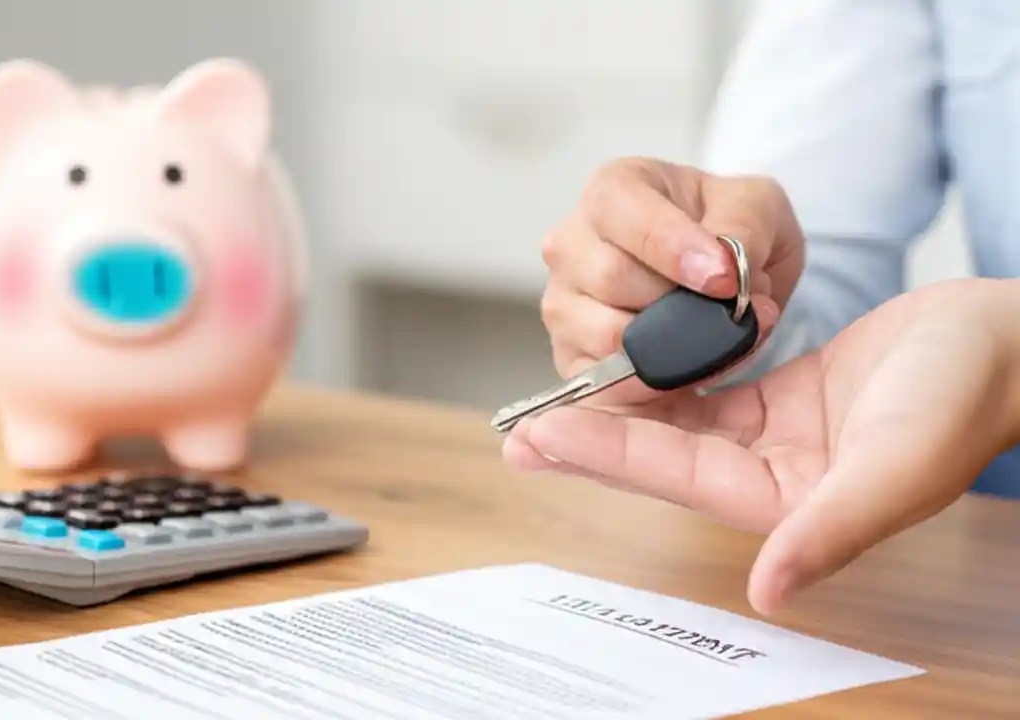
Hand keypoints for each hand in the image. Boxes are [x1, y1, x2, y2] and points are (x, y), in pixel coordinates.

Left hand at [505, 279, 1019, 614]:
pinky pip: (709, 394)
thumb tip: (769, 594)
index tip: (540, 436)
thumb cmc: (966, 397)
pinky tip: (624, 369)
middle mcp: (775, 479)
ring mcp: (779, 440)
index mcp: (791, 504)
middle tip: (520, 429)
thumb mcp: (896, 466)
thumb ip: (832, 530)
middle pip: (663, 457)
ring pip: (678, 423)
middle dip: (592, 440)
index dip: (607, 454)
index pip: (676, 477)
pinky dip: (665, 380)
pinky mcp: (788, 402)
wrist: (1006, 340)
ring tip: (553, 402)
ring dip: (618, 410)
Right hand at [541, 157, 805, 403]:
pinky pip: (606, 376)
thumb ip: (745, 226)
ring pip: (607, 333)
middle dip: (680, 302)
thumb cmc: (726, 230)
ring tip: (708, 331)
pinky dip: (656, 378)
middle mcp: (572, 243)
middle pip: (612, 278)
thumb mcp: (757, 207)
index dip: (674, 249)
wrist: (719, 281)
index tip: (723, 278)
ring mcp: (563, 301)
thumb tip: (725, 266)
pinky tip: (684, 362)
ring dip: (673, 344)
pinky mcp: (569, 354)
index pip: (624, 214)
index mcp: (613, 191)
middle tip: (729, 308)